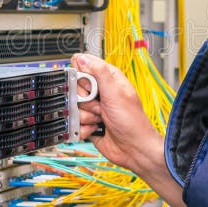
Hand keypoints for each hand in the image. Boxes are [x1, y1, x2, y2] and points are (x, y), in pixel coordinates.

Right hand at [71, 53, 163, 173]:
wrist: (133, 149)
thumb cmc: (132, 121)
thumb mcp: (115, 92)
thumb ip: (99, 72)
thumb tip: (83, 58)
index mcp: (108, 79)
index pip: (84, 66)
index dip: (83, 76)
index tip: (90, 86)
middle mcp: (100, 92)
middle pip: (75, 88)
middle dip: (85, 100)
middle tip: (99, 106)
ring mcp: (94, 108)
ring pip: (74, 106)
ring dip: (87, 116)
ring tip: (101, 120)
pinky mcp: (88, 123)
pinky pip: (75, 122)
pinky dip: (84, 128)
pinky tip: (97, 129)